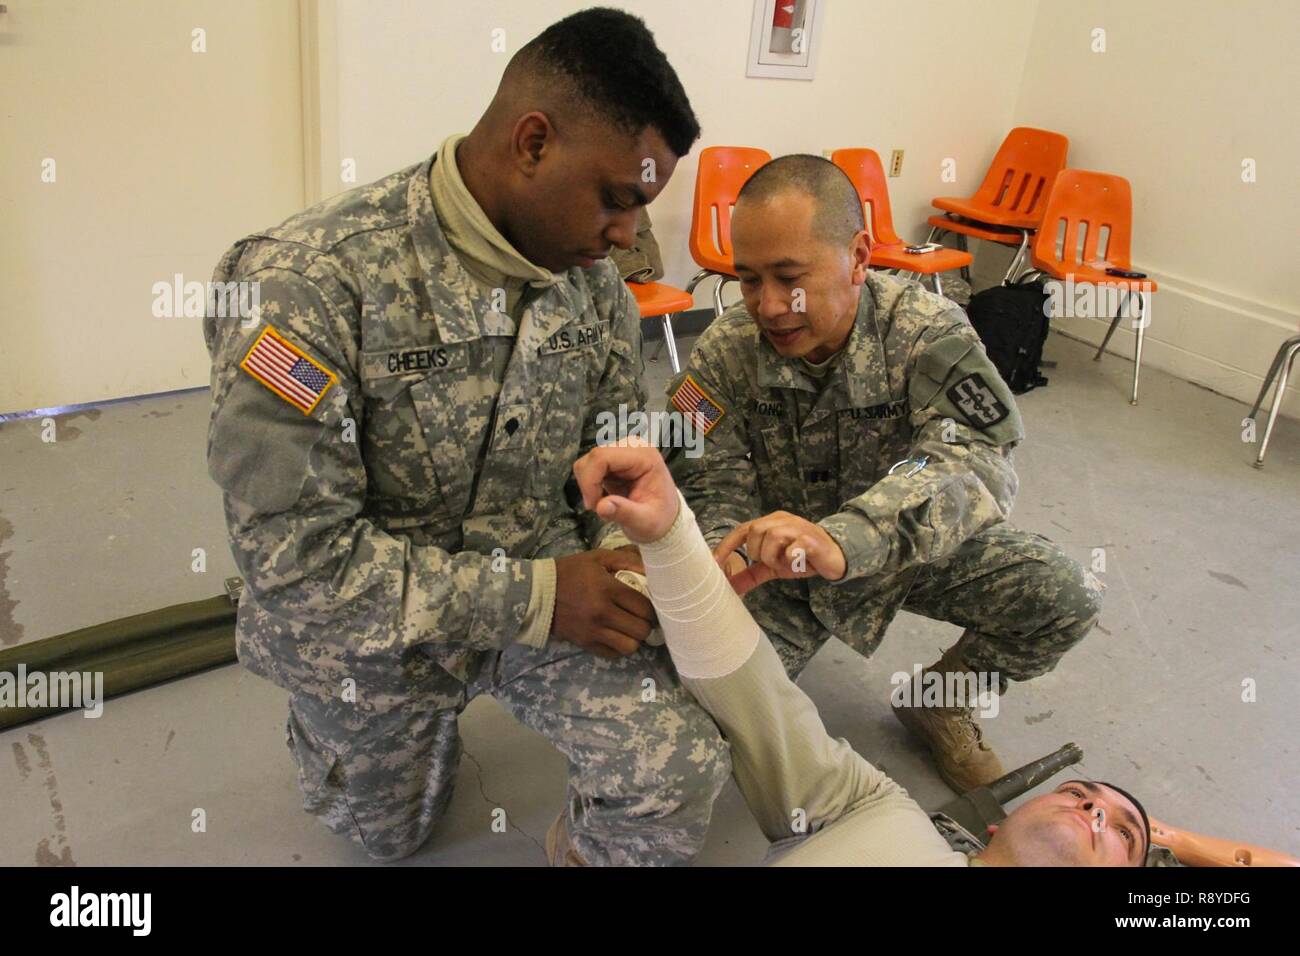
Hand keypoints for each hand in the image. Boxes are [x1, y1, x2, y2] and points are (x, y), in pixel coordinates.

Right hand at [553, 548, 655, 658]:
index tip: (651, 605)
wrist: (537, 593)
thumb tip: (653, 569)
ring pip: (629, 646)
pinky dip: (618, 647)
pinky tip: (616, 636)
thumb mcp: (597, 558)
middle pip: (641, 629)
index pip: (644, 607)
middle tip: (642, 617)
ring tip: (630, 629)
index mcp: (608, 589)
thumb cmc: (570, 572)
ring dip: (634, 638)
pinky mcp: (584, 644)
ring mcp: (593, 631)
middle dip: (646, 624)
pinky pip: (612, 654)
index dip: (653, 608)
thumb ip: (626, 560)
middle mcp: (602, 613)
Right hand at [572, 440, 679, 543]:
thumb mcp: (645, 522)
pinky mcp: (613, 458)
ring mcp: (622, 450)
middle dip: (589, 485)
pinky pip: (590, 468)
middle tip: (599, 508)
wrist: (664, 515)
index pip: (602, 457)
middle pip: (593, 457)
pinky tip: (606, 497)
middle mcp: (632, 447)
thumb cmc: (659, 517)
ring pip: (588, 462)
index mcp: (644, 456)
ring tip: (606, 503)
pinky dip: (592, 485)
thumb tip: (602, 506)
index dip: (590, 481)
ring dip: (590, 486)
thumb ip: (625, 513)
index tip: (594, 506)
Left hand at [713, 511, 847, 595]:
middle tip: (771, 563)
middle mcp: (781, 520)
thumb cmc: (801, 558)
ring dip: (774, 556)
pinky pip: (792, 547)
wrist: (834, 558)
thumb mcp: (773, 567)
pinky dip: (791, 558)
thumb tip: (730, 587)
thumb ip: (751, 574)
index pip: (742, 530)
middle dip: (757, 552)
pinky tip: (798, 561)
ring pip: (772, 537)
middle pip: (755, 530)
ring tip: (786, 562)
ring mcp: (797, 527)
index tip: (713, 563)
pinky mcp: (810, 538)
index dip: (726, 546)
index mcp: (770, 523)